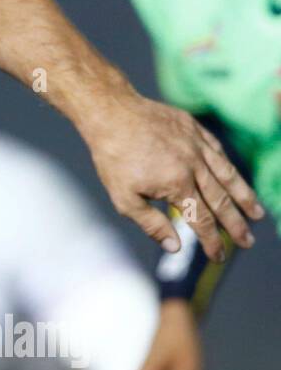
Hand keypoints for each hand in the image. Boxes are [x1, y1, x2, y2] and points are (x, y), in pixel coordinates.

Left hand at [82, 89, 261, 262]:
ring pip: (227, 174)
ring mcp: (196, 144)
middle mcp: (194, 165)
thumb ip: (151, 224)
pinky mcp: (193, 128)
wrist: (111, 113)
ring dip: (244, 196)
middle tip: (247, 241)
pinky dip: (227, 166)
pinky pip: (217, 150)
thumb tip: (175, 247)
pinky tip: (234, 177)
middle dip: (235, 224)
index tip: (218, 256)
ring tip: (257, 213)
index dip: (211, 241)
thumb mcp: (124, 198)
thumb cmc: (113, 158)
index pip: (201, 220)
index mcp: (177, 184)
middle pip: (221, 201)